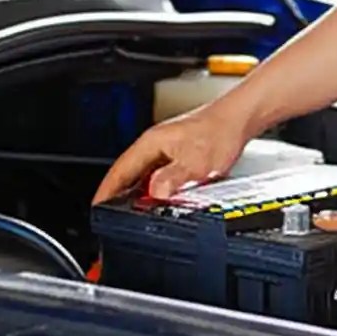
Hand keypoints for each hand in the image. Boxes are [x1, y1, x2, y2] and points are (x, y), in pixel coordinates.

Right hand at [93, 103, 254, 203]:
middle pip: (129, 174)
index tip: (97, 208)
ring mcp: (167, 148)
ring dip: (139, 194)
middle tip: (114, 216)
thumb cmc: (220, 132)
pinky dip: (156, 189)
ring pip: (144, 175)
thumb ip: (173, 178)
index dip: (106, 191)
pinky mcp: (180, 153)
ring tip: (136, 213)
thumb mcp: (196, 162)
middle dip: (119, 196)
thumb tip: (156, 192)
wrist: (240, 119)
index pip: (119, 171)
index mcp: (150, 143)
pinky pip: (159, 175)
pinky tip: (163, 199)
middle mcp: (155, 144)